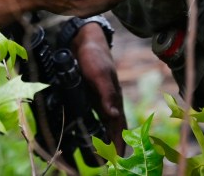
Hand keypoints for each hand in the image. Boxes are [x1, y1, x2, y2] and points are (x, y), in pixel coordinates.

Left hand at [69, 23, 125, 153]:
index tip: (119, 161)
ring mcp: (100, 98)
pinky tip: (91, 132)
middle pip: (113, 128)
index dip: (119, 143)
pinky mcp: (90, 95)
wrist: (84, 40)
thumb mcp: (99, 75)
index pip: (118, 126)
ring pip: (105, 123)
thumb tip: (114, 116)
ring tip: (102, 155)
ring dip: (105, 138)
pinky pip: (95, 115)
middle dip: (113, 145)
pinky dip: (95, 126)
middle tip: (110, 163)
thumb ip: (107, 94)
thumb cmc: (93, 56)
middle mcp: (109, 101)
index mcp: (114, 98)